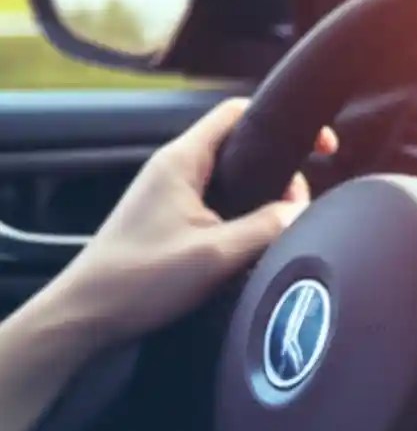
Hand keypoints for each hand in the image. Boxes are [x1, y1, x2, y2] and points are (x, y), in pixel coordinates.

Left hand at [42, 98, 335, 352]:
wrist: (83, 317)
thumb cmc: (137, 281)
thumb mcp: (214, 254)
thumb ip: (265, 227)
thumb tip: (302, 210)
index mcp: (182, 160)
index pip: (239, 112)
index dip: (284, 121)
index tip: (319, 144)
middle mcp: (175, 169)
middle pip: (243, 146)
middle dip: (280, 169)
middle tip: (298, 203)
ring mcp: (170, 194)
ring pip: (233, 178)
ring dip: (262, 196)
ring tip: (280, 225)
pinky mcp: (169, 220)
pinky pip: (219, 203)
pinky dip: (243, 214)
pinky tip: (254, 242)